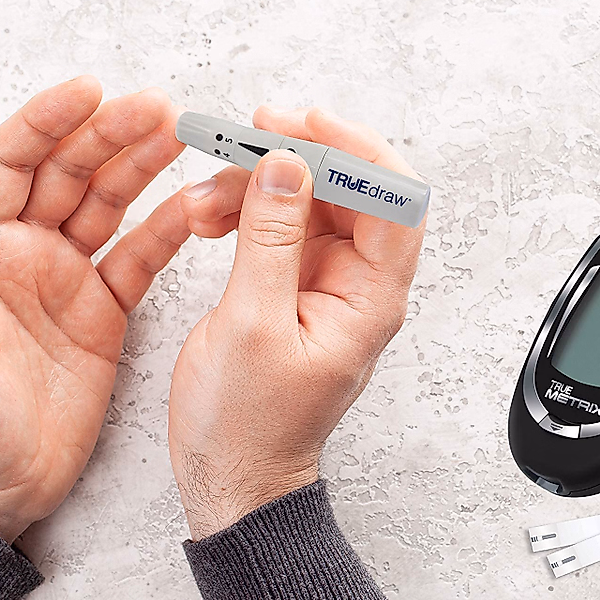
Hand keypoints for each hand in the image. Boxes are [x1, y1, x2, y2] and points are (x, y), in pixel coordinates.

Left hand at [0, 76, 187, 541]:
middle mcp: (20, 254)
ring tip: (183, 135)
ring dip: (141, 167)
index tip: (88, 91)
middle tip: (159, 109)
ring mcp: (65, 282)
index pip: (8, 163)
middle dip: (109, 134)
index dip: (45, 121)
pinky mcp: (102, 315)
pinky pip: (139, 259)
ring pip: (108, 205)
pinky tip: (197, 206)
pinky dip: (168, 231)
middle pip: (67, 172)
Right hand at [169, 106, 426, 539]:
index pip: (394, 201)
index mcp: (371, 300)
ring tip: (204, 198)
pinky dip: (242, 210)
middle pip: (349, 190)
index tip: (303, 124)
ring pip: (306, 201)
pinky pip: (275, 226)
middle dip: (297, 157)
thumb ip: (271, 239)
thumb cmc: (248, 424)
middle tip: (246, 137)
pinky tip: (205, 217)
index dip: (356, 151)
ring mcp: (325, 283)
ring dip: (256, 185)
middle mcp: (358, 285)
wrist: (230, 475)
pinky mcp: (291, 285)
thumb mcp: (252, 324)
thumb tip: (289, 165)